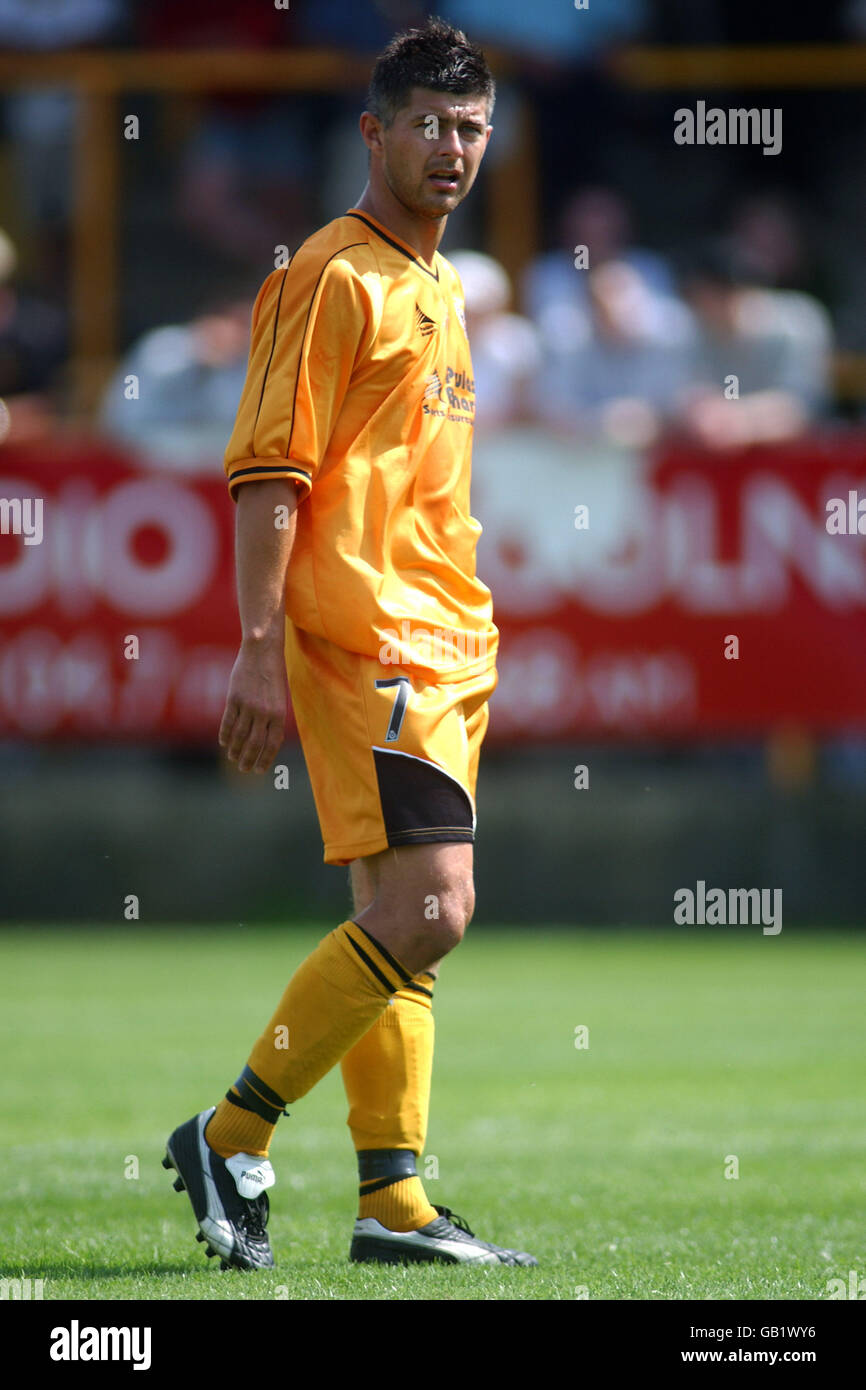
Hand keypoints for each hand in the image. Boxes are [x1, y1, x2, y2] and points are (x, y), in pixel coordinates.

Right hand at [218, 638, 287, 772]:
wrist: (262, 651)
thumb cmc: (273, 676)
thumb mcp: (279, 698)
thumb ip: (274, 720)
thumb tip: (269, 743)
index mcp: (279, 714)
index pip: (271, 744)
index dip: (264, 760)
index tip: (259, 770)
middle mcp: (264, 712)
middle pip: (254, 744)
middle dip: (248, 759)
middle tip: (243, 769)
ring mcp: (248, 705)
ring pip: (239, 735)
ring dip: (235, 749)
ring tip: (232, 758)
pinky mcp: (234, 698)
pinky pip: (228, 722)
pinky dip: (225, 734)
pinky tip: (224, 742)